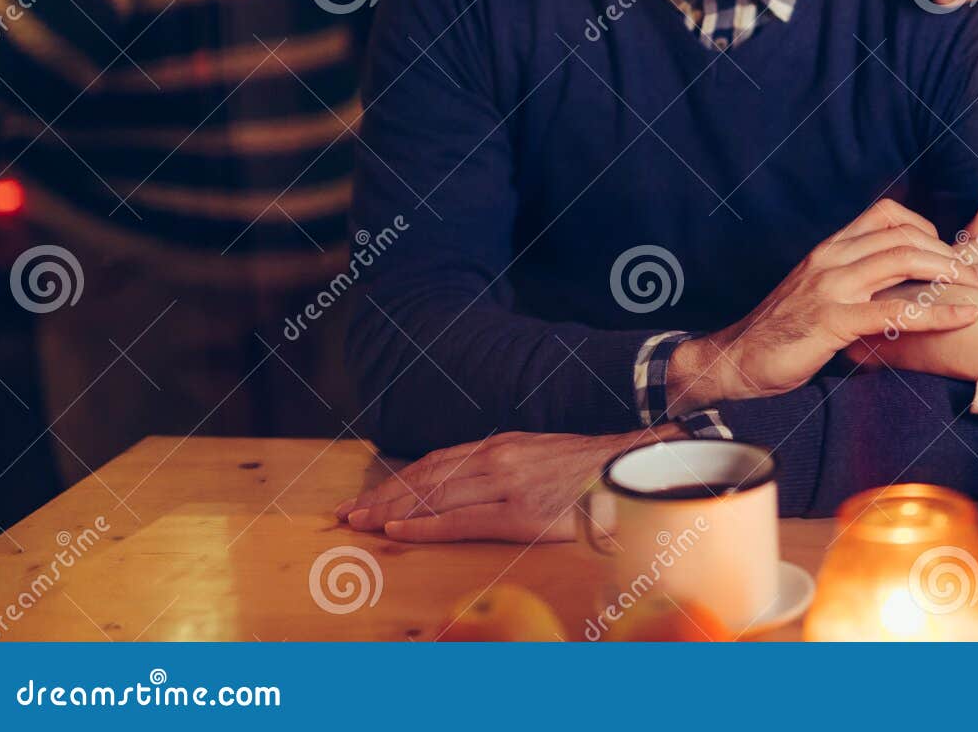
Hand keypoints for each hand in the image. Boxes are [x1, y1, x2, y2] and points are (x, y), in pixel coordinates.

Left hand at [334, 427, 676, 542]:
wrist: (631, 467)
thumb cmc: (590, 470)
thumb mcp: (541, 457)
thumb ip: (507, 468)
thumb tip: (475, 486)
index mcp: (501, 446)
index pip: (436, 464)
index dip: (398, 482)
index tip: (368, 498)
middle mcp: (496, 459)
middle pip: (425, 479)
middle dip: (383, 498)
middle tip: (346, 515)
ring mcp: (506, 484)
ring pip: (433, 497)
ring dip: (390, 512)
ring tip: (359, 523)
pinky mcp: (519, 512)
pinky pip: (459, 521)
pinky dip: (423, 526)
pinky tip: (396, 531)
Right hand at [667, 199, 977, 414]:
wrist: (734, 359)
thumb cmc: (780, 333)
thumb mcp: (817, 295)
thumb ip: (850, 283)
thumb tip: (891, 288)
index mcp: (829, 249)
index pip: (884, 214)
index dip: (924, 226)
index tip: (946, 251)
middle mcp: (831, 258)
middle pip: (904, 236)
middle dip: (951, 252)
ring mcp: (830, 286)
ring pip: (902, 260)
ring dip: (951, 273)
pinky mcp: (832, 320)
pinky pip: (894, 310)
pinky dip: (936, 312)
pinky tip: (963, 317)